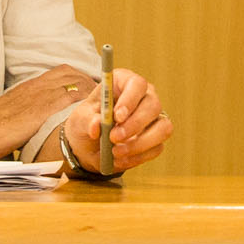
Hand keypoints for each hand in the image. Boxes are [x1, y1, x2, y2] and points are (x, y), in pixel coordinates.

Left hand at [57, 69, 171, 174]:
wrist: (90, 144)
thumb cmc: (88, 122)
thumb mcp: (80, 119)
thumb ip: (87, 120)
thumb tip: (96, 126)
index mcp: (125, 83)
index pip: (137, 84)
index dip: (130, 99)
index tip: (117, 116)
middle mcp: (145, 97)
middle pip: (153, 105)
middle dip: (135, 124)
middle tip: (113, 137)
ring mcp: (155, 118)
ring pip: (163, 127)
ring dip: (140, 143)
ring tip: (115, 152)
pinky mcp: (157, 138)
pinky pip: (157, 148)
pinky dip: (138, 157)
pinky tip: (120, 160)